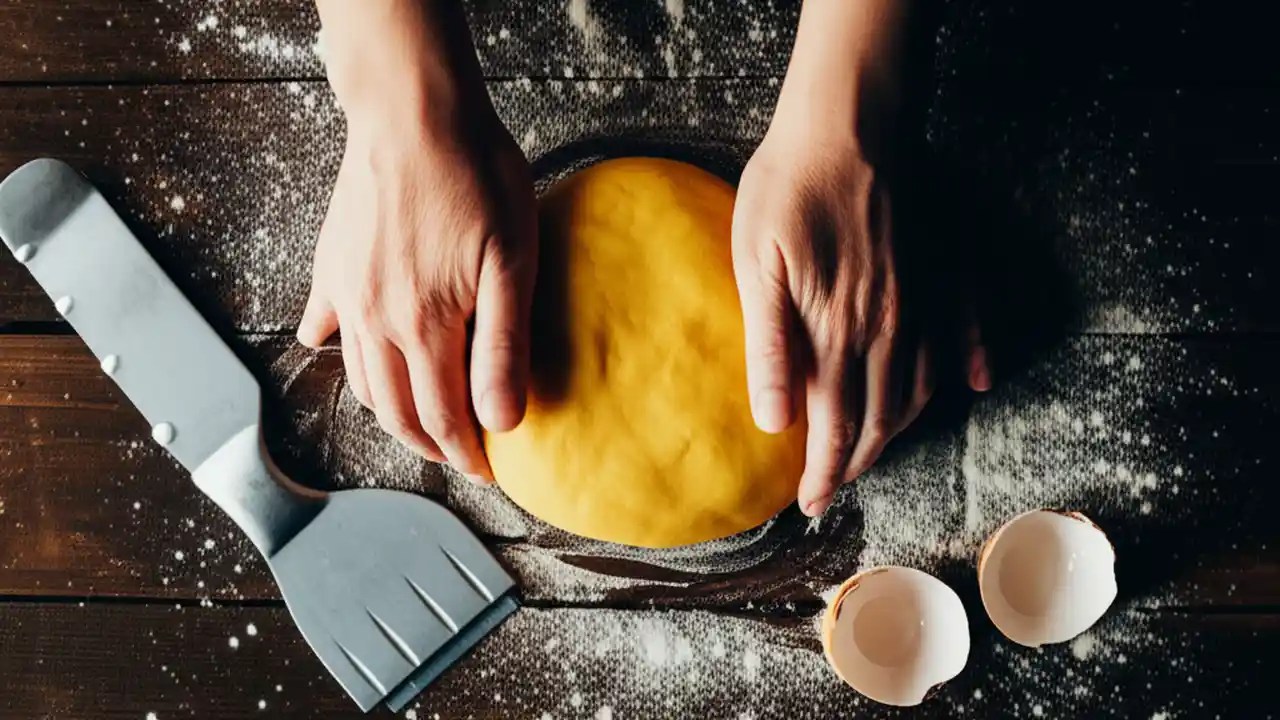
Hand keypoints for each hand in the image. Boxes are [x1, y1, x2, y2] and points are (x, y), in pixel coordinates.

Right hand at [300, 1, 535, 479]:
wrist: (414, 111)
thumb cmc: (475, 177)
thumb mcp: (512, 264)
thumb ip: (503, 347)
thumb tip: (502, 420)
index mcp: (422, 326)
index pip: (442, 416)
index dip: (465, 453)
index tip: (485, 470)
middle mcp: (374, 320)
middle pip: (395, 409)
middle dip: (427, 443)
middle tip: (455, 453)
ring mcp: (346, 292)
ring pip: (361, 378)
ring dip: (389, 410)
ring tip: (416, 419)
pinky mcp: (332, 264)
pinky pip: (328, 326)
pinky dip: (340, 353)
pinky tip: (337, 350)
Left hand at [733, 0, 988, 516]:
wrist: (849, 122)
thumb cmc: (787, 190)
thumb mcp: (756, 267)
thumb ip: (771, 348)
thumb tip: (777, 422)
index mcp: (837, 331)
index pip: (834, 426)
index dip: (823, 472)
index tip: (810, 504)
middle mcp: (888, 328)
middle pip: (880, 418)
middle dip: (856, 463)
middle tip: (832, 491)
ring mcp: (923, 301)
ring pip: (920, 388)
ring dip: (898, 429)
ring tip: (876, 453)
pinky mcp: (944, 269)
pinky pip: (966, 330)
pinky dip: (969, 365)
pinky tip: (973, 385)